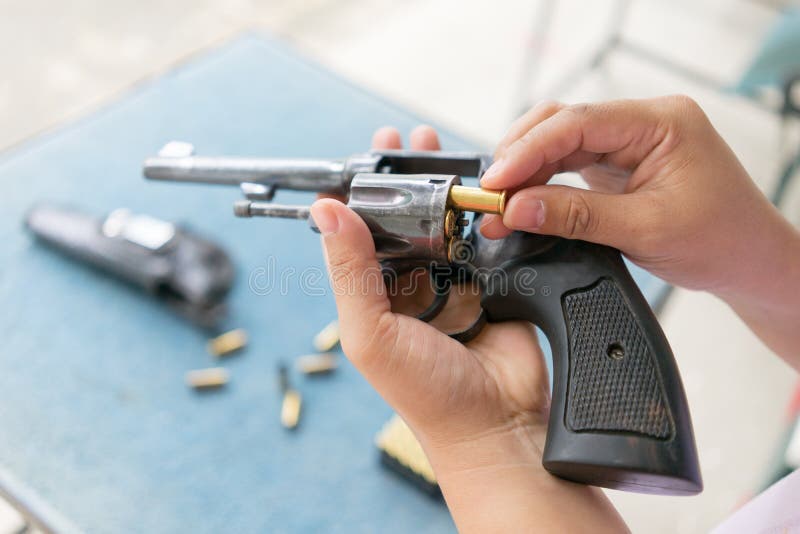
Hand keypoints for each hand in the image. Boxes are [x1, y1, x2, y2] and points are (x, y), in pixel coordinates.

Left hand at [310, 126, 625, 532]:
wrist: (498, 425)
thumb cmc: (427, 394)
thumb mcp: (372, 332)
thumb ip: (350, 271)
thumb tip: (325, 211)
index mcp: (376, 294)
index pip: (361, 235)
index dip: (361, 195)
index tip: (366, 159)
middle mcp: (413, 284)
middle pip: (405, 220)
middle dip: (405, 180)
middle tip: (402, 143)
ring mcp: (456, 281)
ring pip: (445, 223)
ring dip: (443, 188)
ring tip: (435, 149)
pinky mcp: (495, 282)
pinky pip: (485, 238)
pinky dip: (482, 211)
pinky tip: (479, 184)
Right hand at [479, 97, 799, 361]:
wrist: (748, 262)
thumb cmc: (719, 241)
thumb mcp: (644, 228)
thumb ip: (575, 215)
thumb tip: (517, 208)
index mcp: (661, 122)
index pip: (578, 122)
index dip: (529, 150)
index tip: (497, 181)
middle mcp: (642, 123)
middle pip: (562, 124)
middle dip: (520, 157)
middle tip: (490, 194)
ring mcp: (628, 143)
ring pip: (560, 144)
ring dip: (526, 173)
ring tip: (498, 205)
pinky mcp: (618, 165)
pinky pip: (568, 166)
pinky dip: (541, 185)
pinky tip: (520, 203)